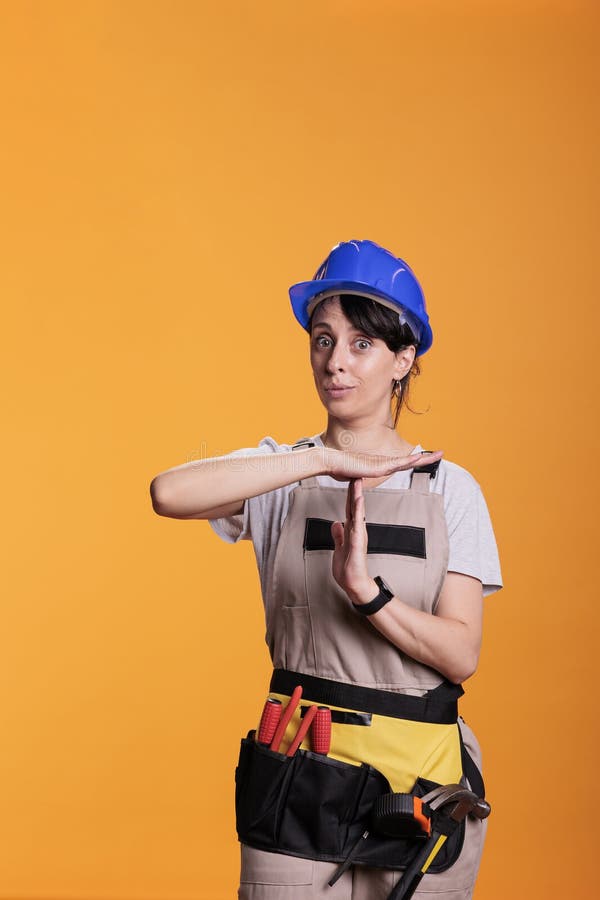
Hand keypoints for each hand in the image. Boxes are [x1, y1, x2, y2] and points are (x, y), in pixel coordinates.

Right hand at [324, 447, 442, 482]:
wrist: (332, 462)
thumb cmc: (341, 468)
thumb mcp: (357, 475)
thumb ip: (362, 476)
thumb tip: (359, 478)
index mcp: (382, 465)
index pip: (404, 462)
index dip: (416, 459)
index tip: (427, 456)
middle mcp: (385, 462)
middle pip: (410, 459)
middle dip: (427, 457)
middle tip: (441, 453)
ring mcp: (382, 463)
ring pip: (408, 460)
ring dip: (423, 458)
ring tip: (438, 454)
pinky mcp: (378, 466)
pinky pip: (397, 463)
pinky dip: (409, 460)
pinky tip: (418, 457)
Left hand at [331, 478, 377, 603]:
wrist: (354, 584)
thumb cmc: (348, 568)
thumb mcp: (339, 548)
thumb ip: (339, 535)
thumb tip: (336, 523)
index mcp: (352, 531)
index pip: (350, 509)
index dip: (349, 495)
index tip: (350, 481)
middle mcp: (357, 531)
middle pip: (355, 508)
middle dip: (354, 491)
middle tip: (356, 474)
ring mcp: (358, 537)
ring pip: (358, 514)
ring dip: (357, 499)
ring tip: (357, 485)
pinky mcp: (357, 545)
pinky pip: (358, 527)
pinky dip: (358, 515)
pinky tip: (358, 506)